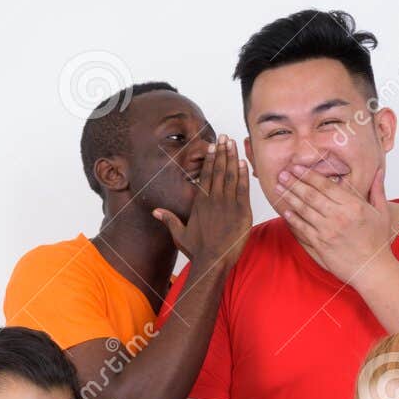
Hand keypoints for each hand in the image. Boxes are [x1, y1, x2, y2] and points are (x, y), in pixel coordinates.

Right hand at [152, 135, 251, 278]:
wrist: (213, 262)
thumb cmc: (197, 251)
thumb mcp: (179, 234)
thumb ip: (169, 220)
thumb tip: (155, 212)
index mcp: (200, 202)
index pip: (206, 175)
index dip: (210, 158)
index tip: (212, 146)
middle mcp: (214, 200)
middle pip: (218, 170)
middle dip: (222, 152)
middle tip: (224, 137)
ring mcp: (228, 205)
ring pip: (231, 176)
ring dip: (232, 157)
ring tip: (233, 143)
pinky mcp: (242, 212)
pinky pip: (243, 188)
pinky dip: (243, 174)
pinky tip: (243, 162)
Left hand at [274, 163, 394, 283]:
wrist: (372, 270)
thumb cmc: (378, 242)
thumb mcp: (382, 213)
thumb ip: (377, 190)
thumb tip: (378, 170)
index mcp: (353, 205)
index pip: (326, 185)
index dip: (309, 175)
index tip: (297, 167)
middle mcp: (338, 216)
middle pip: (311, 195)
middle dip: (294, 183)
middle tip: (282, 173)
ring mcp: (327, 231)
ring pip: (304, 210)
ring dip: (290, 197)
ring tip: (279, 187)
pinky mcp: (320, 245)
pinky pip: (303, 228)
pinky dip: (293, 219)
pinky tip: (285, 211)